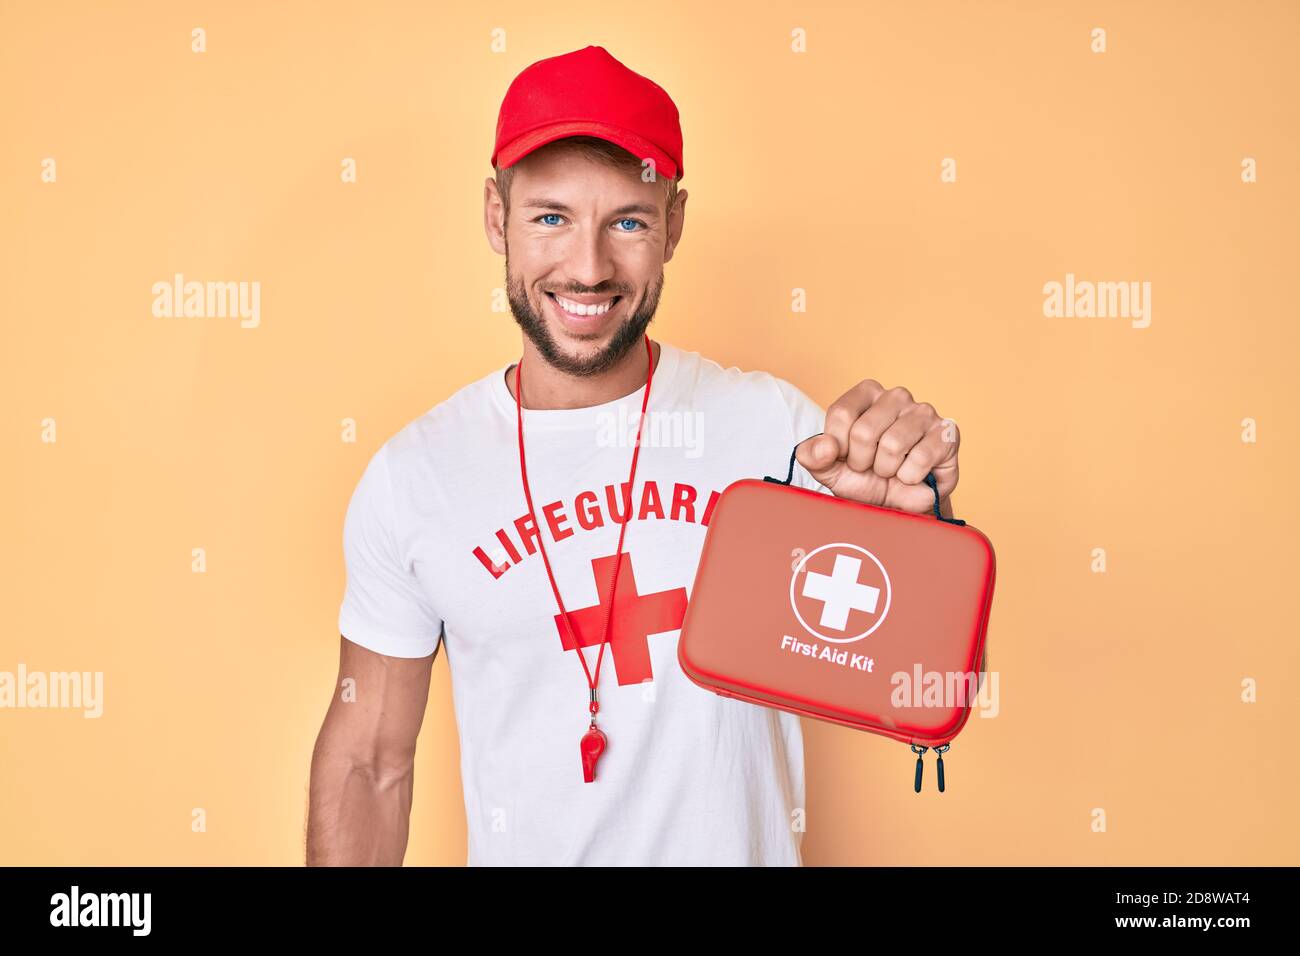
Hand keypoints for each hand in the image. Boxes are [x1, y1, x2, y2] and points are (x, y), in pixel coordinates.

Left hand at [795, 380, 959, 513]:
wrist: (899, 504)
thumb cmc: (865, 479)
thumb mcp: (829, 469)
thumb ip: (812, 455)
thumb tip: (826, 446)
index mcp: (866, 393)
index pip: (841, 414)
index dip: (839, 447)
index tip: (847, 456)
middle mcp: (896, 396)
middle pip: (864, 431)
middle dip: (863, 462)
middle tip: (873, 467)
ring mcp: (924, 412)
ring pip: (893, 445)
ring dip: (887, 470)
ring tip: (893, 470)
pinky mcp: (947, 433)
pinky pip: (920, 458)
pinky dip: (910, 477)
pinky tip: (913, 474)